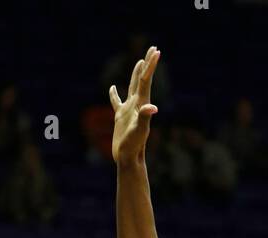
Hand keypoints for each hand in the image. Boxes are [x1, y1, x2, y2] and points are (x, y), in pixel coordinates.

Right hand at [109, 45, 159, 165]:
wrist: (128, 159)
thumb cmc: (133, 146)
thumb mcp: (139, 131)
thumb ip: (145, 118)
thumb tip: (152, 108)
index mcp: (141, 104)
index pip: (145, 80)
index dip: (150, 66)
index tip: (155, 51)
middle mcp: (136, 104)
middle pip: (142, 80)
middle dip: (148, 64)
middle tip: (153, 49)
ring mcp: (128, 110)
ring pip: (132, 87)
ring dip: (136, 74)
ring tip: (140, 61)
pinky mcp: (120, 117)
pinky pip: (116, 102)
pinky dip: (114, 94)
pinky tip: (111, 88)